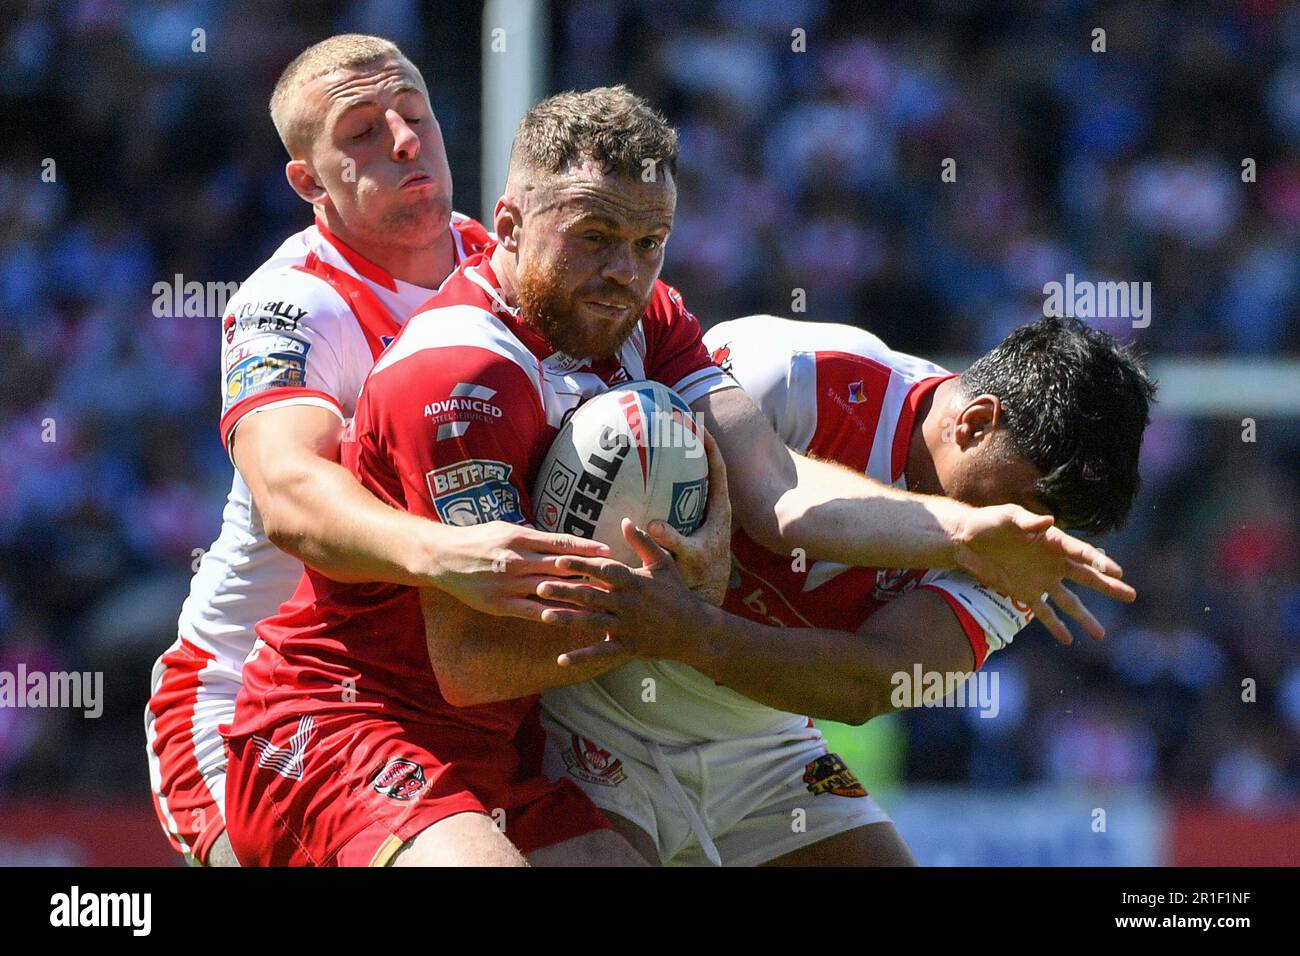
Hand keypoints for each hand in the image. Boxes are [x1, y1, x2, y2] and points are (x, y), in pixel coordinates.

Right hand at [422, 520, 612, 621]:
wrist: (441, 557)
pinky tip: (571, 617)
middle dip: (589, 572)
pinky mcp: (499, 603)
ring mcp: (508, 584)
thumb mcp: (507, 528)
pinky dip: (553, 614)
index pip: (561, 543)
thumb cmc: (478, 538)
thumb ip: (534, 537)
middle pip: (561, 567)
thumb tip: (563, 543)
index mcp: (520, 537)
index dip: (586, 548)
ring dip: (576, 595)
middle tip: (614, 578)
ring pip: (549, 590)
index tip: (608, 552)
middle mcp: (516, 560)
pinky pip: (532, 611)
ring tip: (600, 600)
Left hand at [537, 519, 704, 666]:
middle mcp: (629, 604)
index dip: (581, 565)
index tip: (559, 559)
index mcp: (635, 582)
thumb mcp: (663, 564)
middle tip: (539, 586)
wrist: (695, 630)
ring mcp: (628, 627)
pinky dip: (582, 658)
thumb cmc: (677, 593)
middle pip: (592, 596)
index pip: (604, 571)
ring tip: (544, 616)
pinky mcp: (629, 648)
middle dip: (565, 591)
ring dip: (568, 620)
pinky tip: (562, 660)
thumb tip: (625, 520)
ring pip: (593, 623)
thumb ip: (643, 542)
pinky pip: (603, 654)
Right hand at [643, 424, 732, 605]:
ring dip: (677, 462)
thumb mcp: (689, 558)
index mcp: (719, 509)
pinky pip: (673, 497)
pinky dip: (661, 485)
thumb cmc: (701, 576)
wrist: (705, 594)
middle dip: (691, 444)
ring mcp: (698, 514)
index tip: (695, 423)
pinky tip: (640, 480)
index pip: (717, 467)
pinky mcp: (686, 523)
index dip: (708, 444)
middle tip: (673, 423)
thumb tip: (652, 524)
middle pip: (703, 467)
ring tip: (658, 442)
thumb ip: (673, 541)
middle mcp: (709, 507)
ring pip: (689, 481)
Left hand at [952, 505, 1134, 645]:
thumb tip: (1048, 521)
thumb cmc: (989, 522)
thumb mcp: (1007, 517)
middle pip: (1086, 577)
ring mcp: (1041, 580)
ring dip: (1084, 617)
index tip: (1117, 572)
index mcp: (1053, 541)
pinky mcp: (1024, 593)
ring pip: (1069, 602)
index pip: (1081, 552)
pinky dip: (1055, 626)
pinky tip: (1068, 639)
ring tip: (1100, 634)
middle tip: (1131, 595)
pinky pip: (1043, 613)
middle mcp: (1052, 562)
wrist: (965, 539)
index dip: (1100, 561)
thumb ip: (1027, 522)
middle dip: (1108, 587)